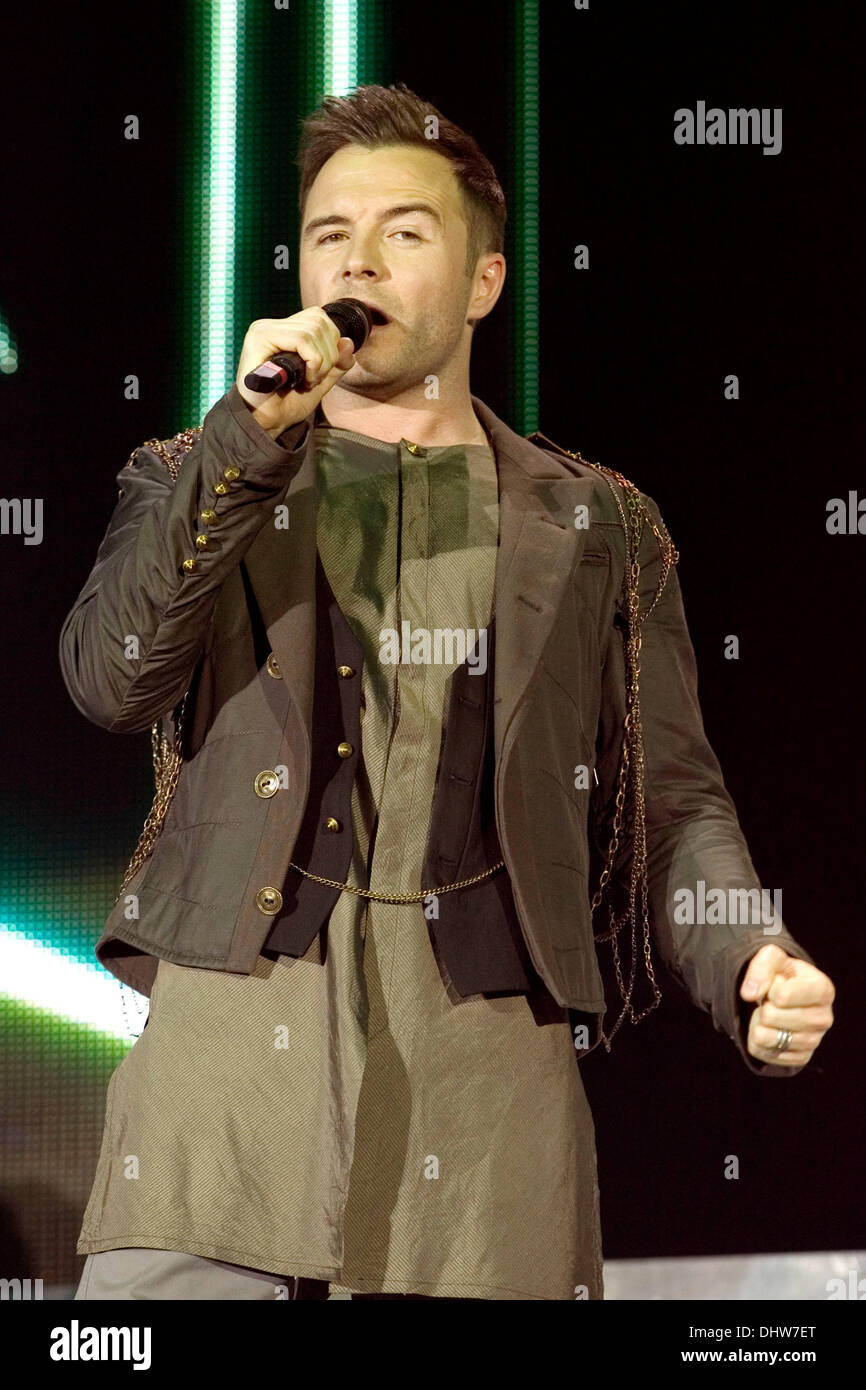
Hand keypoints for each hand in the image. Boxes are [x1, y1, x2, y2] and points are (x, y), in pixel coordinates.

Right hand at [236, 307, 357, 437]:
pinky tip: (303, 381)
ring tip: (308, 381)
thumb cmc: (286, 404)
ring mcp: (263, 330)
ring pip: (313, 330)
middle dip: (329, 354)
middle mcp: (272, 325)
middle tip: (315, 378)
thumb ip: (337, 363)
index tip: (322, 371)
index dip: (332, 344)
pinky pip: (301, 340)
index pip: (319, 318)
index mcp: (284, 330)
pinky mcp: (259, 339)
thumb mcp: (320, 381)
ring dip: (321, 361)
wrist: (266, 423)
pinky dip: (313, 363)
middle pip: (319, 322)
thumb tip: (348, 342)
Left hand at [740, 943, 834, 1066]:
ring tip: (770, 1013)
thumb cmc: (781, 973)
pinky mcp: (800, 1058)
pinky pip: (761, 1052)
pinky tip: (770, 1028)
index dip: (769, 988)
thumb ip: (761, 968)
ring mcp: (814, 1041)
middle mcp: (824, 1018)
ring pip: (763, 1037)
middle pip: (770, 1017)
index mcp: (823, 990)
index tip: (776, 983)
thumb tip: (749, 994)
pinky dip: (756, 1039)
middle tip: (771, 1000)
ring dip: (757, 1022)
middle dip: (762, 1005)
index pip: (782, 996)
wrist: (783, 993)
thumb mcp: (772, 957)